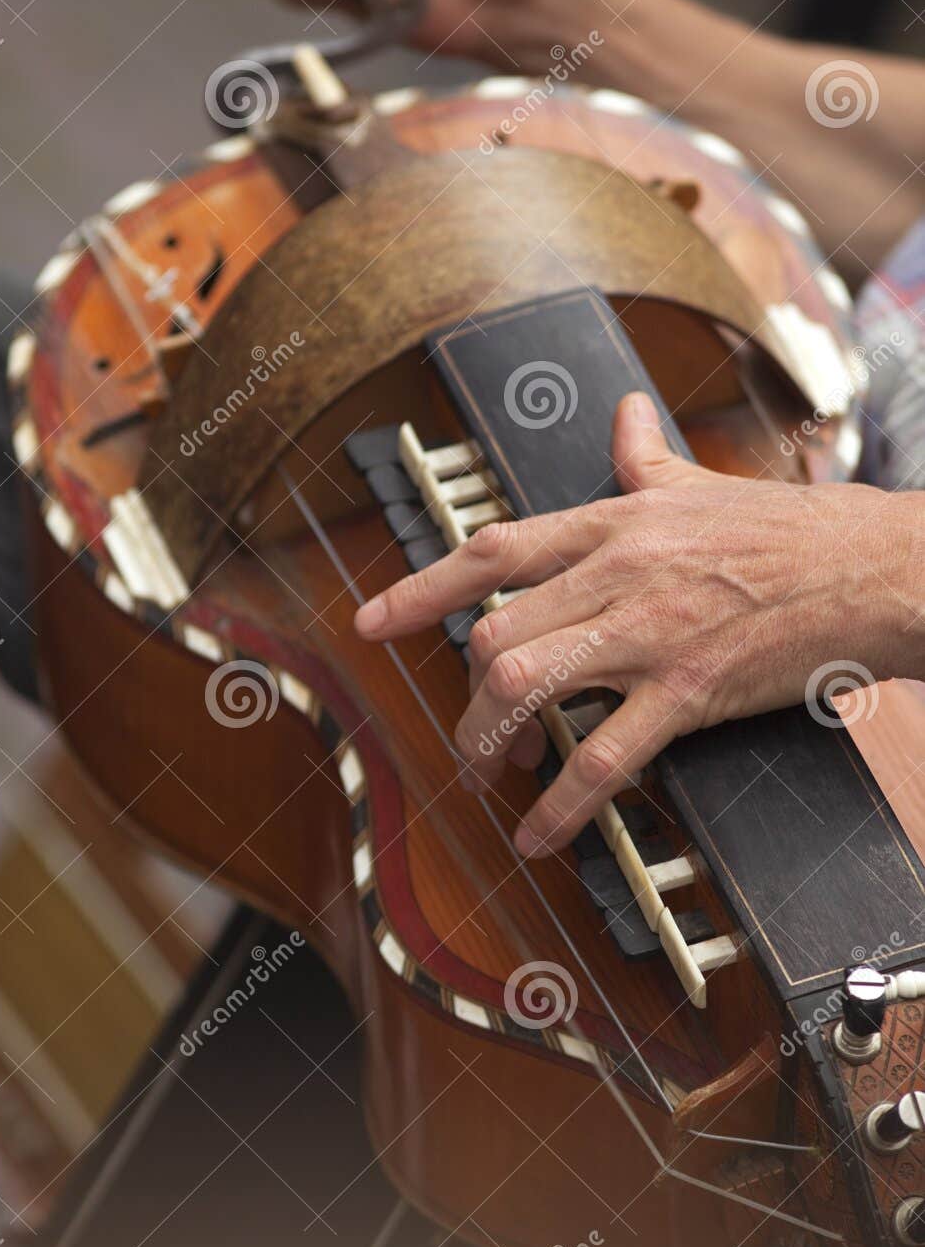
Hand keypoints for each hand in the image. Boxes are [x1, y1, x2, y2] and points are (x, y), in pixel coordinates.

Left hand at [354, 392, 922, 855]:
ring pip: (523, 685)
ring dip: (490, 745)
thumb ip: (646, 456)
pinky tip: (541, 833)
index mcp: (614, 522)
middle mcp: (617, 573)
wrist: (875, 568)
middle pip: (494, 635)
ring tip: (495, 777)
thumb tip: (623, 414)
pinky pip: (601, 757)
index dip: (421, 590)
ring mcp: (649, 633)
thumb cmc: (795, 529)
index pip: (492, 551)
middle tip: (474, 734)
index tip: (372, 622)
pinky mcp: (688, 691)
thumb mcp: (704, 484)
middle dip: (467, 699)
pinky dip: (559, 805)